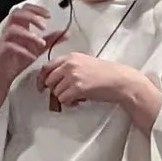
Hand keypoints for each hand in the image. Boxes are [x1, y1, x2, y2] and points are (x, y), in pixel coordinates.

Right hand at [0, 6, 65, 86]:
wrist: (5, 74)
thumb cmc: (18, 58)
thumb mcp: (38, 48)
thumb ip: (51, 40)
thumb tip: (65, 33)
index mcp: (19, 26)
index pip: (25, 9)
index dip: (36, 9)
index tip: (48, 15)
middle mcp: (10, 29)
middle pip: (17, 13)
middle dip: (31, 17)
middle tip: (44, 26)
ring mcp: (5, 39)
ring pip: (13, 29)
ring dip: (28, 34)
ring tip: (41, 43)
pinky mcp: (1, 50)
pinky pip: (10, 45)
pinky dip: (23, 50)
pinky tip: (32, 56)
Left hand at [38, 53, 161, 128]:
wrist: (120, 80)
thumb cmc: (105, 73)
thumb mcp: (84, 63)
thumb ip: (69, 67)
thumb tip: (55, 79)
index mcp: (70, 57)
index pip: (47, 67)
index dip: (42, 78)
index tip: (41, 86)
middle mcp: (69, 65)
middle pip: (49, 81)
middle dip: (55, 90)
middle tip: (66, 94)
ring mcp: (72, 76)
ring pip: (56, 92)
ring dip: (65, 97)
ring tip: (77, 97)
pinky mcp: (77, 88)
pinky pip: (64, 99)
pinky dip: (70, 103)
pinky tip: (79, 101)